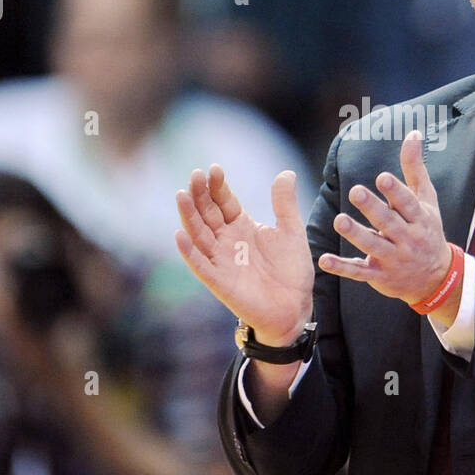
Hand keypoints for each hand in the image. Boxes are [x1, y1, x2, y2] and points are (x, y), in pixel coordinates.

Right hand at [175, 165, 312, 343]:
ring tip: (181, 195)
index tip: (214, 168)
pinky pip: (200, 265)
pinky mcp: (219, 281)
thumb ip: (285, 204)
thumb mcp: (291, 232)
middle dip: (200, 194)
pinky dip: (189, 252)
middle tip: (195, 175)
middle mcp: (226, 240)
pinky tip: (180, 236)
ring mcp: (220, 260)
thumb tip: (286, 172)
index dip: (218, 186)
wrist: (295, 307)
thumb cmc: (291, 270)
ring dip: (189, 216)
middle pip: (207, 213)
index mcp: (242, 226)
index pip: (224, 201)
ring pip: (198, 235)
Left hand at [318, 131, 452, 305]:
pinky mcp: (379, 276)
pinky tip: (324, 260)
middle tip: (355, 192)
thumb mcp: (427, 199)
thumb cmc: (427, 230)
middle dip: (373, 208)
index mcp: (419, 219)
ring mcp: (393, 259)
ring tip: (339, 220)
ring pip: (373, 247)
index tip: (382, 177)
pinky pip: (359, 272)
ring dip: (356, 234)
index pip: (408, 204)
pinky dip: (341, 268)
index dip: (396, 192)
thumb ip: (415, 168)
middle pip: (389, 223)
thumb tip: (413, 133)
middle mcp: (407, 239)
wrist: (435, 279)